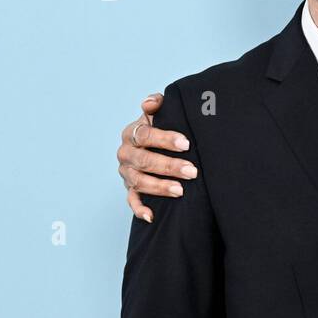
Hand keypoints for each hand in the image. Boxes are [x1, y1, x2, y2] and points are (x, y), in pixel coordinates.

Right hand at [117, 92, 196, 221]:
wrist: (150, 147)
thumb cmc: (160, 130)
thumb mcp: (159, 115)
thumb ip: (157, 106)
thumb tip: (151, 101)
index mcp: (131, 134)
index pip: (144, 135)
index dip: (164, 138)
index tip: (185, 143)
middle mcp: (126, 153)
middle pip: (144, 160)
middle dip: (168, 166)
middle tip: (192, 171)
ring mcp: (126, 173)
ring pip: (139, 181)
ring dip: (159, 187)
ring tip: (181, 190)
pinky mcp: (129, 189)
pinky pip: (132, 201)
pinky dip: (140, 209)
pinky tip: (151, 216)